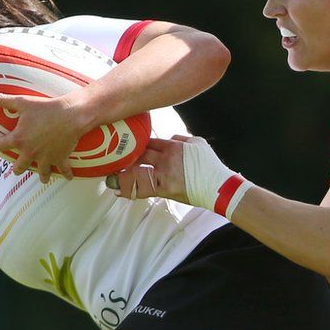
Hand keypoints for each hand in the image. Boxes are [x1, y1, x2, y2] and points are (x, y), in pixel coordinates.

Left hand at [0, 89, 86, 181]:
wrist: (71, 115)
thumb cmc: (46, 108)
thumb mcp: (22, 102)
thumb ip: (2, 100)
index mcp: (19, 139)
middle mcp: (31, 152)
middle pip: (20, 166)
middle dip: (18, 169)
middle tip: (17, 170)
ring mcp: (46, 157)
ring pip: (42, 172)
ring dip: (42, 175)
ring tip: (43, 177)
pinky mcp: (61, 158)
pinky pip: (64, 170)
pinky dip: (67, 174)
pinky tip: (68, 177)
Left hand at [108, 136, 244, 216]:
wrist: (218, 186)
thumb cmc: (210, 166)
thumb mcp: (198, 143)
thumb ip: (181, 138)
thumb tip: (168, 138)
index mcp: (173, 145)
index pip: (149, 142)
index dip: (136, 144)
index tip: (126, 146)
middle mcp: (166, 158)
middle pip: (140, 155)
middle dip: (126, 157)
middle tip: (113, 160)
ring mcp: (164, 174)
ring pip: (137, 172)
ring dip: (123, 174)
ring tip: (110, 176)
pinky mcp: (165, 189)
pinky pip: (142, 189)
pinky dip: (129, 190)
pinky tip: (118, 191)